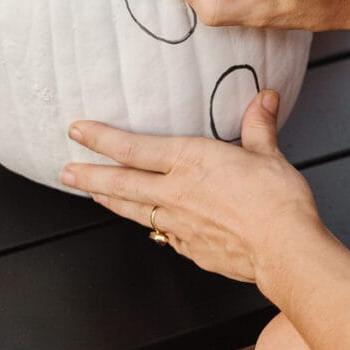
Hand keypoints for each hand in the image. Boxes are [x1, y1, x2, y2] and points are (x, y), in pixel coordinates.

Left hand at [61, 89, 323, 288]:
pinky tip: (148, 226)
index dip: (100, 138)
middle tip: (65, 172)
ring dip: (109, 201)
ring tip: (92, 195)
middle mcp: (175, 192)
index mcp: (190, 162)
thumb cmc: (278, 202)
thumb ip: (258, 126)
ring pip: (134, 211)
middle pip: (120, 183)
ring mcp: (179, 224)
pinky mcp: (191, 249)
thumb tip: (263, 98)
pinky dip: (151, 227)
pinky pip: (163, 235)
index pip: (132, 147)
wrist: (284, 251)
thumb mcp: (268, 155)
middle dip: (89, 176)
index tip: (76, 130)